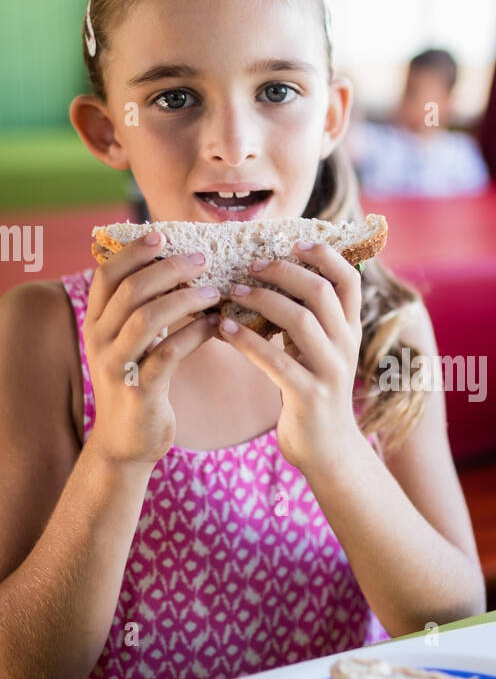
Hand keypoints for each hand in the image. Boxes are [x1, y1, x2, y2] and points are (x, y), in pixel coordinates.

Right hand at [84, 231, 220, 466]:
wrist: (126, 442)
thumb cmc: (138, 383)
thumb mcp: (131, 344)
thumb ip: (142, 310)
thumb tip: (175, 267)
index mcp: (96, 323)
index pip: (108, 274)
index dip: (134, 251)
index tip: (163, 236)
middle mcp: (100, 340)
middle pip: (130, 290)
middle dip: (168, 269)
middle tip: (202, 259)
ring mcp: (117, 365)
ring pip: (147, 318)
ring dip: (184, 299)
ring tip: (214, 291)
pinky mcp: (140, 390)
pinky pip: (168, 353)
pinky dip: (194, 335)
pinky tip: (216, 326)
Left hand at [217, 241, 363, 473]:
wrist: (327, 449)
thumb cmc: (313, 392)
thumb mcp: (318, 351)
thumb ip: (307, 319)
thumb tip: (271, 279)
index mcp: (351, 330)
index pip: (349, 279)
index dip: (325, 254)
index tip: (295, 242)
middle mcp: (346, 346)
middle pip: (320, 291)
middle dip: (282, 271)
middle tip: (250, 265)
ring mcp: (330, 371)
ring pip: (299, 320)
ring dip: (260, 300)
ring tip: (231, 292)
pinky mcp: (309, 395)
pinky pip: (275, 359)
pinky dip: (246, 340)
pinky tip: (223, 329)